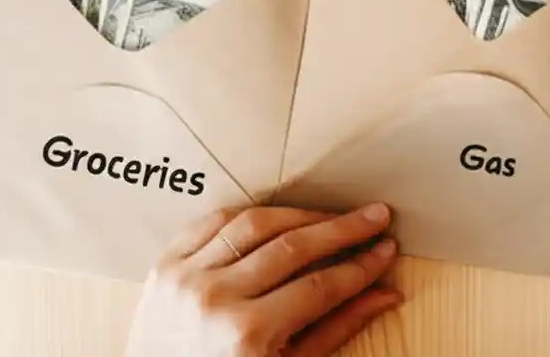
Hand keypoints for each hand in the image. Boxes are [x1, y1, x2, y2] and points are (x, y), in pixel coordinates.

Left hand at [125, 204, 400, 356]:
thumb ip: (335, 329)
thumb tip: (385, 294)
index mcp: (247, 336)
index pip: (321, 286)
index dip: (360, 267)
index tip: (384, 251)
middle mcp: (215, 301)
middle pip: (293, 248)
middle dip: (341, 229)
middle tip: (373, 217)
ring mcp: (185, 279)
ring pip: (255, 224)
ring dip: (301, 214)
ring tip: (330, 216)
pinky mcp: (164, 265)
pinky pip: (212, 221)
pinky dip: (248, 213)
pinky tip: (276, 215)